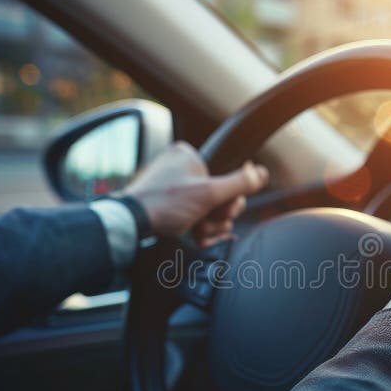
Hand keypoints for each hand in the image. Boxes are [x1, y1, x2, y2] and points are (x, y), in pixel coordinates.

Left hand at [123, 142, 268, 246]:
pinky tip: (195, 236)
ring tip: (198, 232)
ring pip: (207, 208)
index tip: (221, 210)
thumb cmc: (164, 204)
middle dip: (218, 215)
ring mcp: (172, 186)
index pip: (226, 176)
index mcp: (188, 155)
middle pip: (218, 193)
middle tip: (207, 222)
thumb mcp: (209, 194)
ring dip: (209, 225)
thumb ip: (239, 183)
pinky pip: (192, 214)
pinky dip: (196, 227)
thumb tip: (261, 173)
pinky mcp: (166, 204)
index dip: (228, 198)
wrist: (129, 225)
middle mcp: (180, 167)